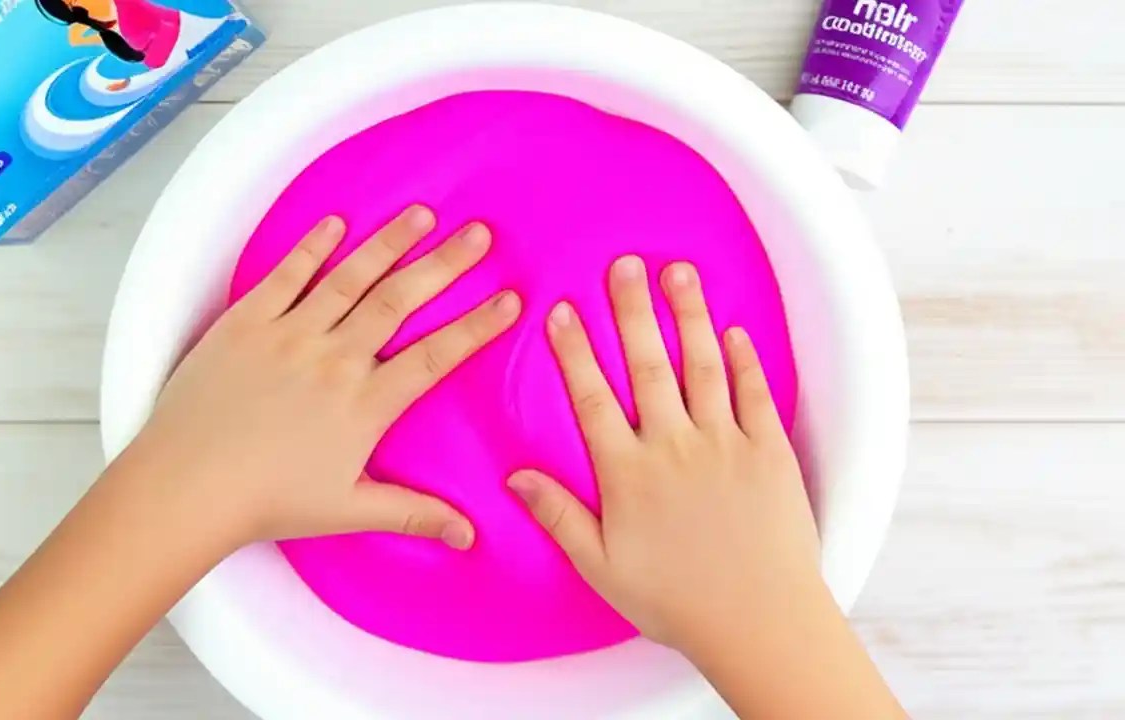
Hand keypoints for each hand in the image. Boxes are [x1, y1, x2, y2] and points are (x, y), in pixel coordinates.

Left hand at [121, 206, 519, 551]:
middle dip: (446, 264)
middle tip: (480, 235)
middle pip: (401, 301)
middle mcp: (335, 360)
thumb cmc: (266, 503)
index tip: (510, 298)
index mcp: (365, 405)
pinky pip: (287, 275)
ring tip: (423, 214)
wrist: (185, 486)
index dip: (477, 325)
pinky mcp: (246, 322)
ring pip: (351, 277)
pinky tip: (338, 223)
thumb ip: (413, 514)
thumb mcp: (348, 511)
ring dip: (390, 242)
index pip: (436, 356)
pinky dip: (313, 247)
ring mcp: (290, 335)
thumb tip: (469, 536)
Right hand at [507, 256, 819, 655]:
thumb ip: (559, 516)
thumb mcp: (602, 567)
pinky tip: (734, 330)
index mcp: (628, 473)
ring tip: (678, 272)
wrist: (759, 621)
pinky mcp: (769, 452)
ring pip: (702, 365)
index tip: (562, 310)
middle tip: (623, 264)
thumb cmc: (677, 602)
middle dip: (631, 310)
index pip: (592, 397)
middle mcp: (673, 446)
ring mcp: (724, 444)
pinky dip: (743, 359)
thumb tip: (515, 478)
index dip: (574, 350)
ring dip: (688, 315)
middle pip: (647, 365)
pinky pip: (754, 394)